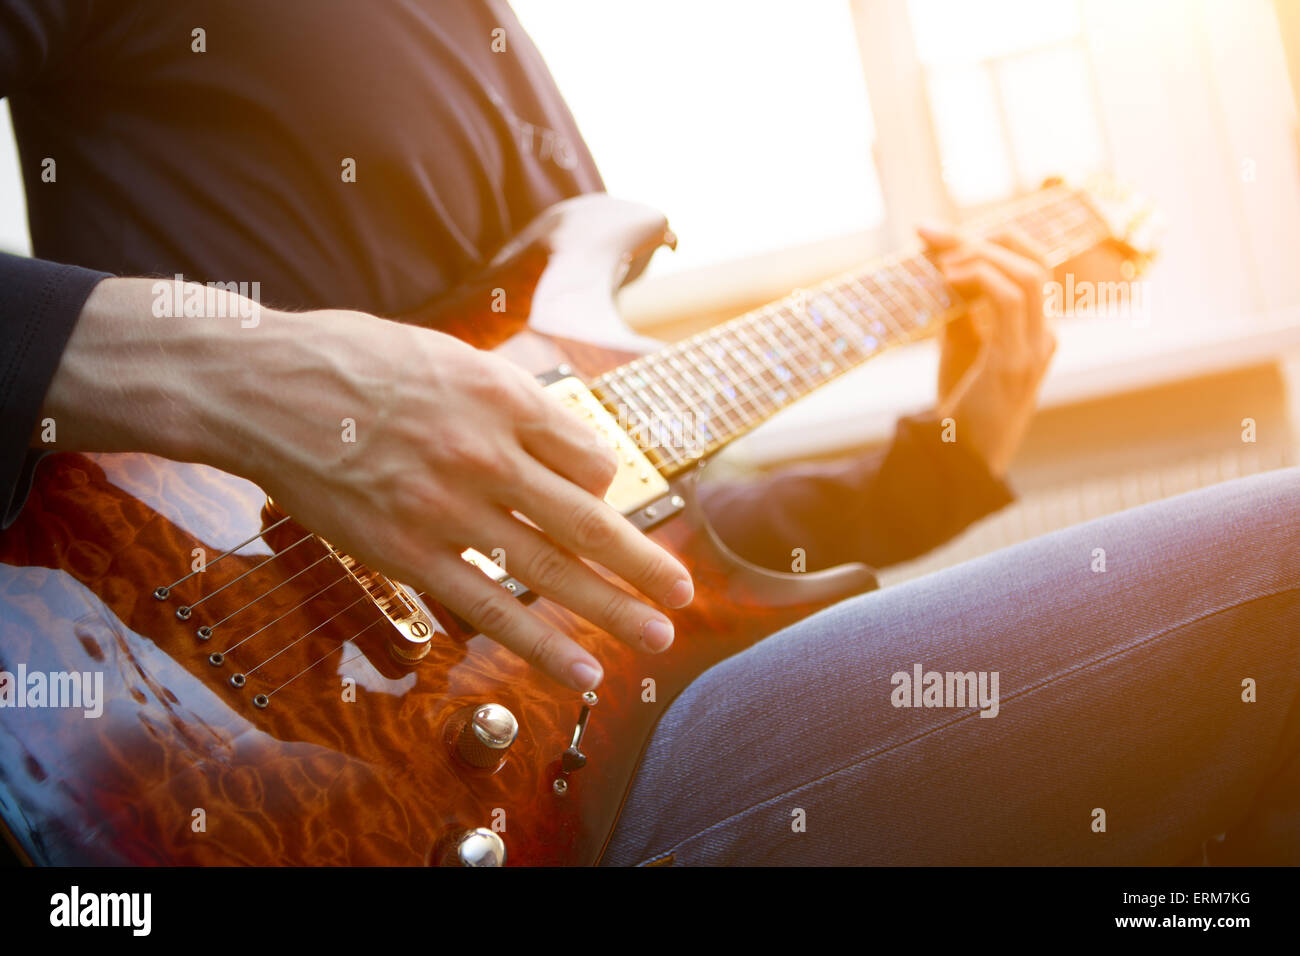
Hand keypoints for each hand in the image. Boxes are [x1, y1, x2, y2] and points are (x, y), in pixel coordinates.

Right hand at [244, 309, 694, 690]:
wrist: (258, 385)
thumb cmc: (349, 361)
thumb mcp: (445, 355)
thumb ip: (503, 401)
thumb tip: (550, 439)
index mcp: (502, 396)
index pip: (590, 457)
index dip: (604, 485)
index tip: (597, 500)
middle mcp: (488, 454)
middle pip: (590, 521)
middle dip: (644, 564)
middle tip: (684, 594)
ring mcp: (450, 509)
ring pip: (552, 572)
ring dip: (614, 611)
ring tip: (656, 639)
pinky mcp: (408, 554)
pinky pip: (491, 609)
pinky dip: (542, 645)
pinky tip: (580, 670)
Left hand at [917, 223, 1055, 476]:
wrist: (962, 462)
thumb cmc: (960, 411)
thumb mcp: (960, 351)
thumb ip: (961, 312)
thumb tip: (944, 267)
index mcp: (1038, 333)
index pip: (1030, 268)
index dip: (991, 241)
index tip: (939, 233)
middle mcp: (1045, 337)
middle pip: (1033, 262)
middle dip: (980, 238)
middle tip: (930, 233)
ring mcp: (1035, 350)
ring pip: (1028, 274)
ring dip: (980, 254)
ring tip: (938, 258)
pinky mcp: (1014, 362)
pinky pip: (1008, 299)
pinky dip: (979, 278)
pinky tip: (946, 278)